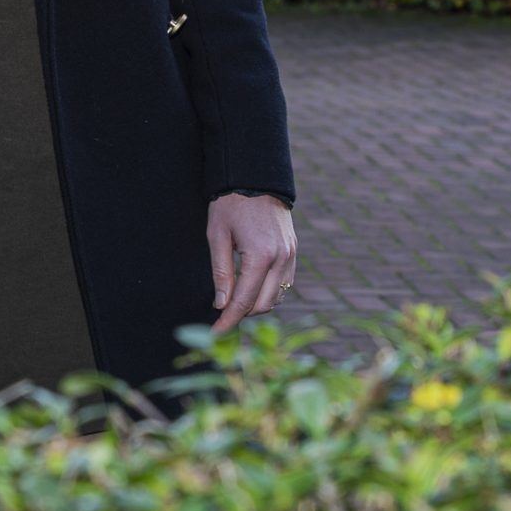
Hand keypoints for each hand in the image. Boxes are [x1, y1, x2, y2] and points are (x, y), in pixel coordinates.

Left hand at [208, 193, 296, 332]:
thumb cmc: (230, 205)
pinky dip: (268, 291)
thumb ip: (221, 273)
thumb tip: (221, 304)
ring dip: (256, 305)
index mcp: (260, 256)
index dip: (229, 320)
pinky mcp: (294, 251)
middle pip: (263, 305)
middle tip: (222, 316)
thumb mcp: (217, 236)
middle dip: (242, 315)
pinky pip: (284, 283)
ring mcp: (291, 255)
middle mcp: (281, 259)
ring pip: (276, 297)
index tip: (216, 333)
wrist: (255, 177)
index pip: (244, 301)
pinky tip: (251, 288)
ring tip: (235, 302)